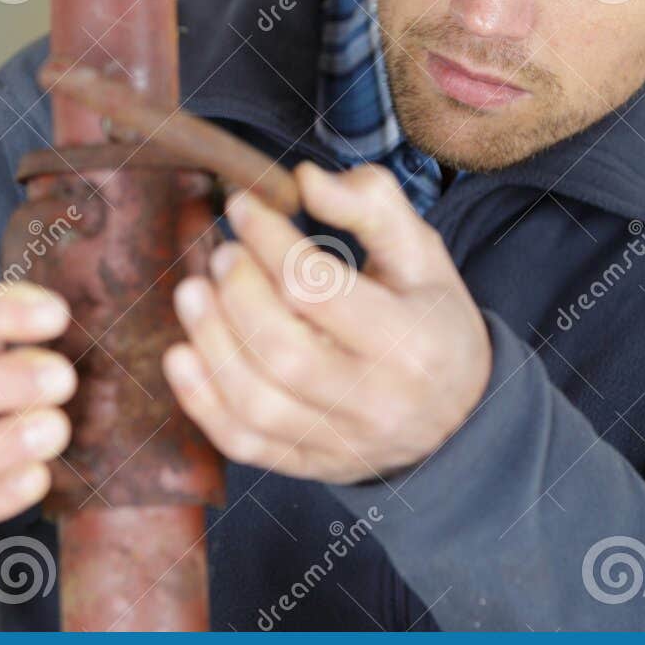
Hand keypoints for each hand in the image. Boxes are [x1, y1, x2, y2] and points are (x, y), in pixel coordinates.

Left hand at [162, 163, 491, 484]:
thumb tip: (305, 179)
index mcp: (413, 340)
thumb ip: (373, 205)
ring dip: (210, 342)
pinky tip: (183, 354)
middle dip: (236, 293)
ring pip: (256, 403)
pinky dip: (201, 401)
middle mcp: (379, 400)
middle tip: (219, 253)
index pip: (320, 290)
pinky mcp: (311, 466)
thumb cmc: (433, 320)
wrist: (461, 415)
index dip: (269, 241)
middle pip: (284, 351)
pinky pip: (244, 444)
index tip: (243, 206)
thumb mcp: (423, 254)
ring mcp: (342, 442)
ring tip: (192, 292)